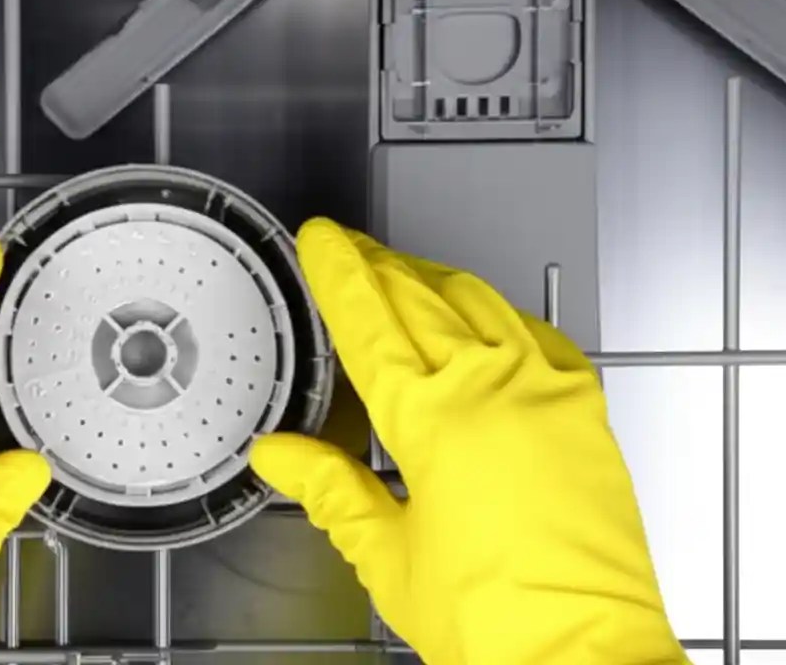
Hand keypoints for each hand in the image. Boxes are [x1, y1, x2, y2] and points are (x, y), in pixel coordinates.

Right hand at [251, 218, 686, 664]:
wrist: (582, 654)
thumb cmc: (492, 618)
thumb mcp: (386, 555)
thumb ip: (330, 490)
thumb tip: (279, 457)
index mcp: (431, 419)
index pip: (369, 323)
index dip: (339, 274)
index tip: (322, 241)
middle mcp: (491, 387)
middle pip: (421, 299)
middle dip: (379, 264)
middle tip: (351, 247)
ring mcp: (546, 391)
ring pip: (481, 303)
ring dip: (434, 279)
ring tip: (404, 271)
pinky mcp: (585, 409)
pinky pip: (539, 333)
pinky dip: (501, 312)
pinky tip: (487, 315)